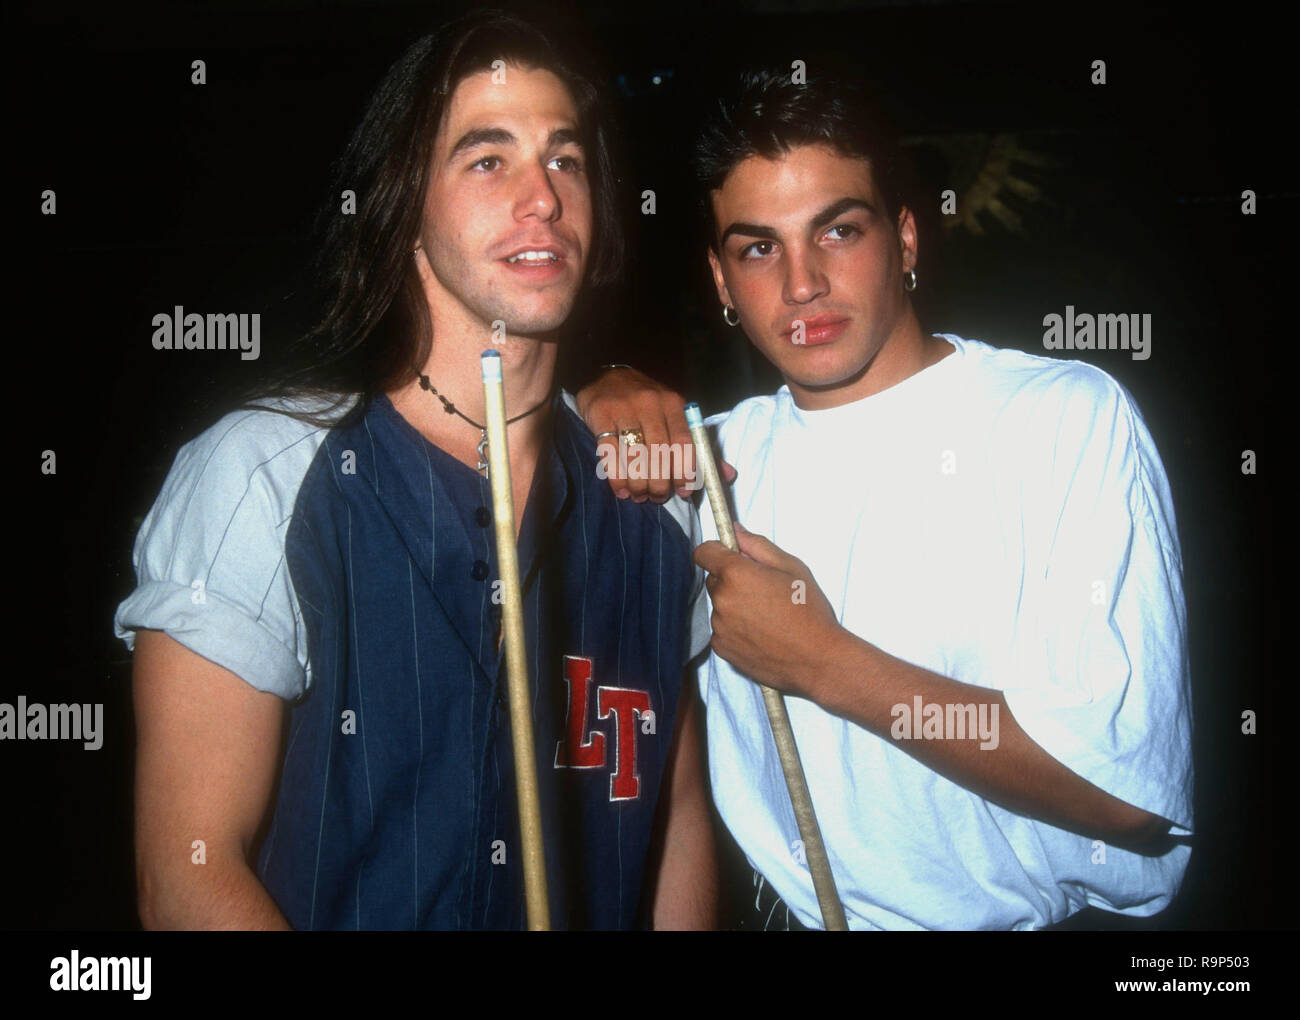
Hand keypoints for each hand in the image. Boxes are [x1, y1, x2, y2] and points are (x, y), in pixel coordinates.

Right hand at [575, 366, 734, 502]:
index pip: (685, 442)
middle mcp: (650, 404)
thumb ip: (699, 445)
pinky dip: (617, 478)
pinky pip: (610, 453)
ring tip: (640, 497)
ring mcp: (624, 409)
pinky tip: (622, 490)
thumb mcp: (674, 414)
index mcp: (674, 404)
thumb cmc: (646, 402)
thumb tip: (727, 474)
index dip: (686, 471)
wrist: (605, 376)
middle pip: (659, 452)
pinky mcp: (601, 415)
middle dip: (660, 483)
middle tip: (658, 497)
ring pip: (635, 456)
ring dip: (639, 484)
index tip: (684, 491)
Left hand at [693, 523, 843, 699]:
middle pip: (715, 580)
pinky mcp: (721, 648)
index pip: (704, 552)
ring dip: (735, 606)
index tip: (732, 557)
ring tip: (767, 617)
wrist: (817, 660)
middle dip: (732, 580)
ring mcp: (719, 626)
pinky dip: (736, 629)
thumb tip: (735, 531)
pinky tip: (761, 635)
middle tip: (764, 591)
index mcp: (736, 574)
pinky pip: (722, 630)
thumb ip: (758, 545)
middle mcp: (722, 599)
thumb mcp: (792, 567)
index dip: (717, 551)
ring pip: (720, 606)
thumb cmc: (809, 611)